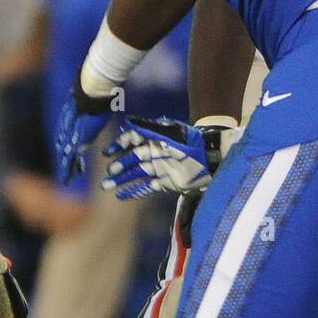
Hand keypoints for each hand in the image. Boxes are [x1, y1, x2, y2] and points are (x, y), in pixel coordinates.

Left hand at [53, 81, 115, 184]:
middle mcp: (68, 125)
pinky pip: (70, 155)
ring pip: (64, 153)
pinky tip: (69, 175)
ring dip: (65, 167)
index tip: (73, 155)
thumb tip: (102, 103)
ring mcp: (71, 131)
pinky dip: (69, 166)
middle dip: (65, 159)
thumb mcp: (96, 100)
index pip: (68, 135)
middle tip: (65, 172)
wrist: (94, 87)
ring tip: (65, 179)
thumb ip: (96, 106)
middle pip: (63, 145)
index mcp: (72, 117)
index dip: (68, 146)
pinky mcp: (76, 137)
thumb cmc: (99, 89)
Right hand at [103, 116, 238, 199]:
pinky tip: (120, 195)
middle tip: (107, 173)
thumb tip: (126, 122)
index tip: (108, 153)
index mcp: (154, 139)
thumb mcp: (168, 131)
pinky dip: (134, 191)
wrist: (211, 159)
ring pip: (135, 175)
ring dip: (120, 180)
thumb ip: (147, 127)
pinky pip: (147, 187)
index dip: (119, 145)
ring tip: (106, 186)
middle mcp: (154, 154)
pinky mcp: (166, 183)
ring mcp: (159, 169)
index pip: (132, 141)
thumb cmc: (190, 141)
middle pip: (131, 160)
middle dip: (118, 166)